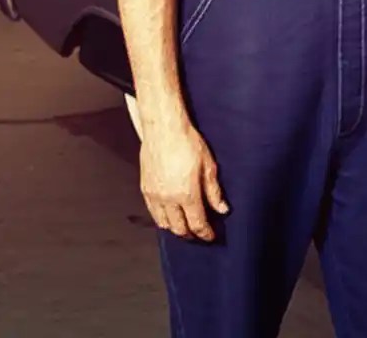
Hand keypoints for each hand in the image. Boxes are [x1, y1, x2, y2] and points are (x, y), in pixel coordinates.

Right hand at [139, 119, 227, 240]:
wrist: (164, 129)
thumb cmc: (187, 143)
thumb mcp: (208, 166)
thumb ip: (214, 191)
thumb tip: (221, 209)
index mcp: (187, 194)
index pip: (197, 223)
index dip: (205, 233)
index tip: (211, 236)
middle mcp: (168, 199)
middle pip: (179, 228)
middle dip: (191, 234)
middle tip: (199, 234)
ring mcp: (154, 195)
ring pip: (164, 224)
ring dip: (175, 229)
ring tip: (186, 227)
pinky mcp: (145, 189)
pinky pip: (153, 212)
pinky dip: (162, 219)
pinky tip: (170, 216)